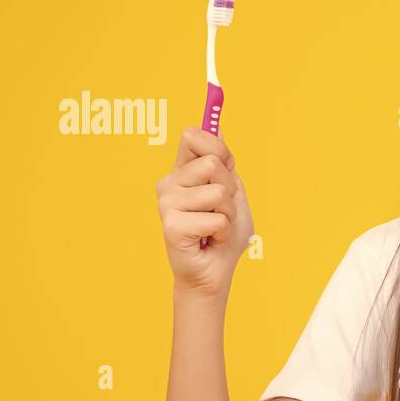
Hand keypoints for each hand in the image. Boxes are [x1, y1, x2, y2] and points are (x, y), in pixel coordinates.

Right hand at [156, 126, 254, 298]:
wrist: (215, 272)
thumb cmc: (224, 234)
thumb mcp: (232, 192)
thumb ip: (224, 163)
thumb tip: (216, 128)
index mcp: (182, 171)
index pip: (192, 136)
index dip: (217, 146)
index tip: (226, 162)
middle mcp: (169, 183)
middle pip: (212, 163)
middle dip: (230, 190)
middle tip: (221, 210)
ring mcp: (166, 203)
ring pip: (218, 192)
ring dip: (228, 214)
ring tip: (215, 228)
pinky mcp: (172, 225)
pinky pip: (217, 218)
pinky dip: (223, 232)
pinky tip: (210, 240)